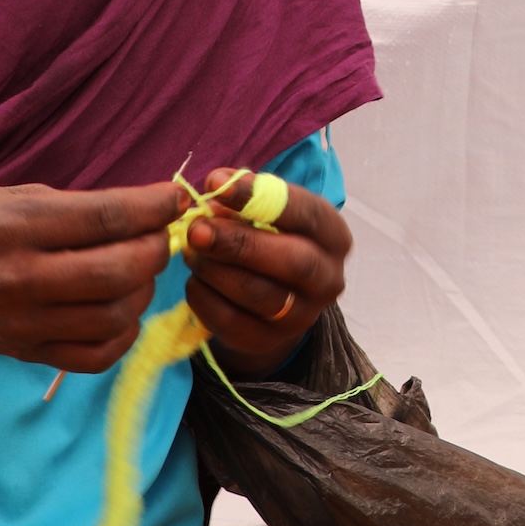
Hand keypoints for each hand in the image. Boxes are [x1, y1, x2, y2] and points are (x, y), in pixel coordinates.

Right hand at [0, 181, 181, 373]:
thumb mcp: (12, 198)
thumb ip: (76, 206)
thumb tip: (145, 211)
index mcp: (17, 225)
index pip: (106, 217)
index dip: (154, 207)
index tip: (175, 199)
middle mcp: (20, 276)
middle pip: (117, 271)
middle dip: (154, 251)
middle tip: (158, 238)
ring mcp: (23, 322)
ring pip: (113, 316)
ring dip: (143, 292)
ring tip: (137, 273)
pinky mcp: (26, 353)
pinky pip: (95, 356)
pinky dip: (123, 335)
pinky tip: (120, 311)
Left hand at [183, 168, 349, 375]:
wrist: (276, 298)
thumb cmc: (270, 239)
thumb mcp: (266, 213)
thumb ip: (246, 198)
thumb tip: (215, 188)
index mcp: (333, 236)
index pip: (305, 212)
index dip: (257, 197)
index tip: (214, 184)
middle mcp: (328, 279)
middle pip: (292, 261)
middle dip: (239, 243)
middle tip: (196, 229)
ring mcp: (302, 316)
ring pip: (260, 295)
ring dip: (217, 271)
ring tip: (191, 252)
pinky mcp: (269, 341)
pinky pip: (232, 323)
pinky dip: (205, 299)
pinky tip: (194, 280)